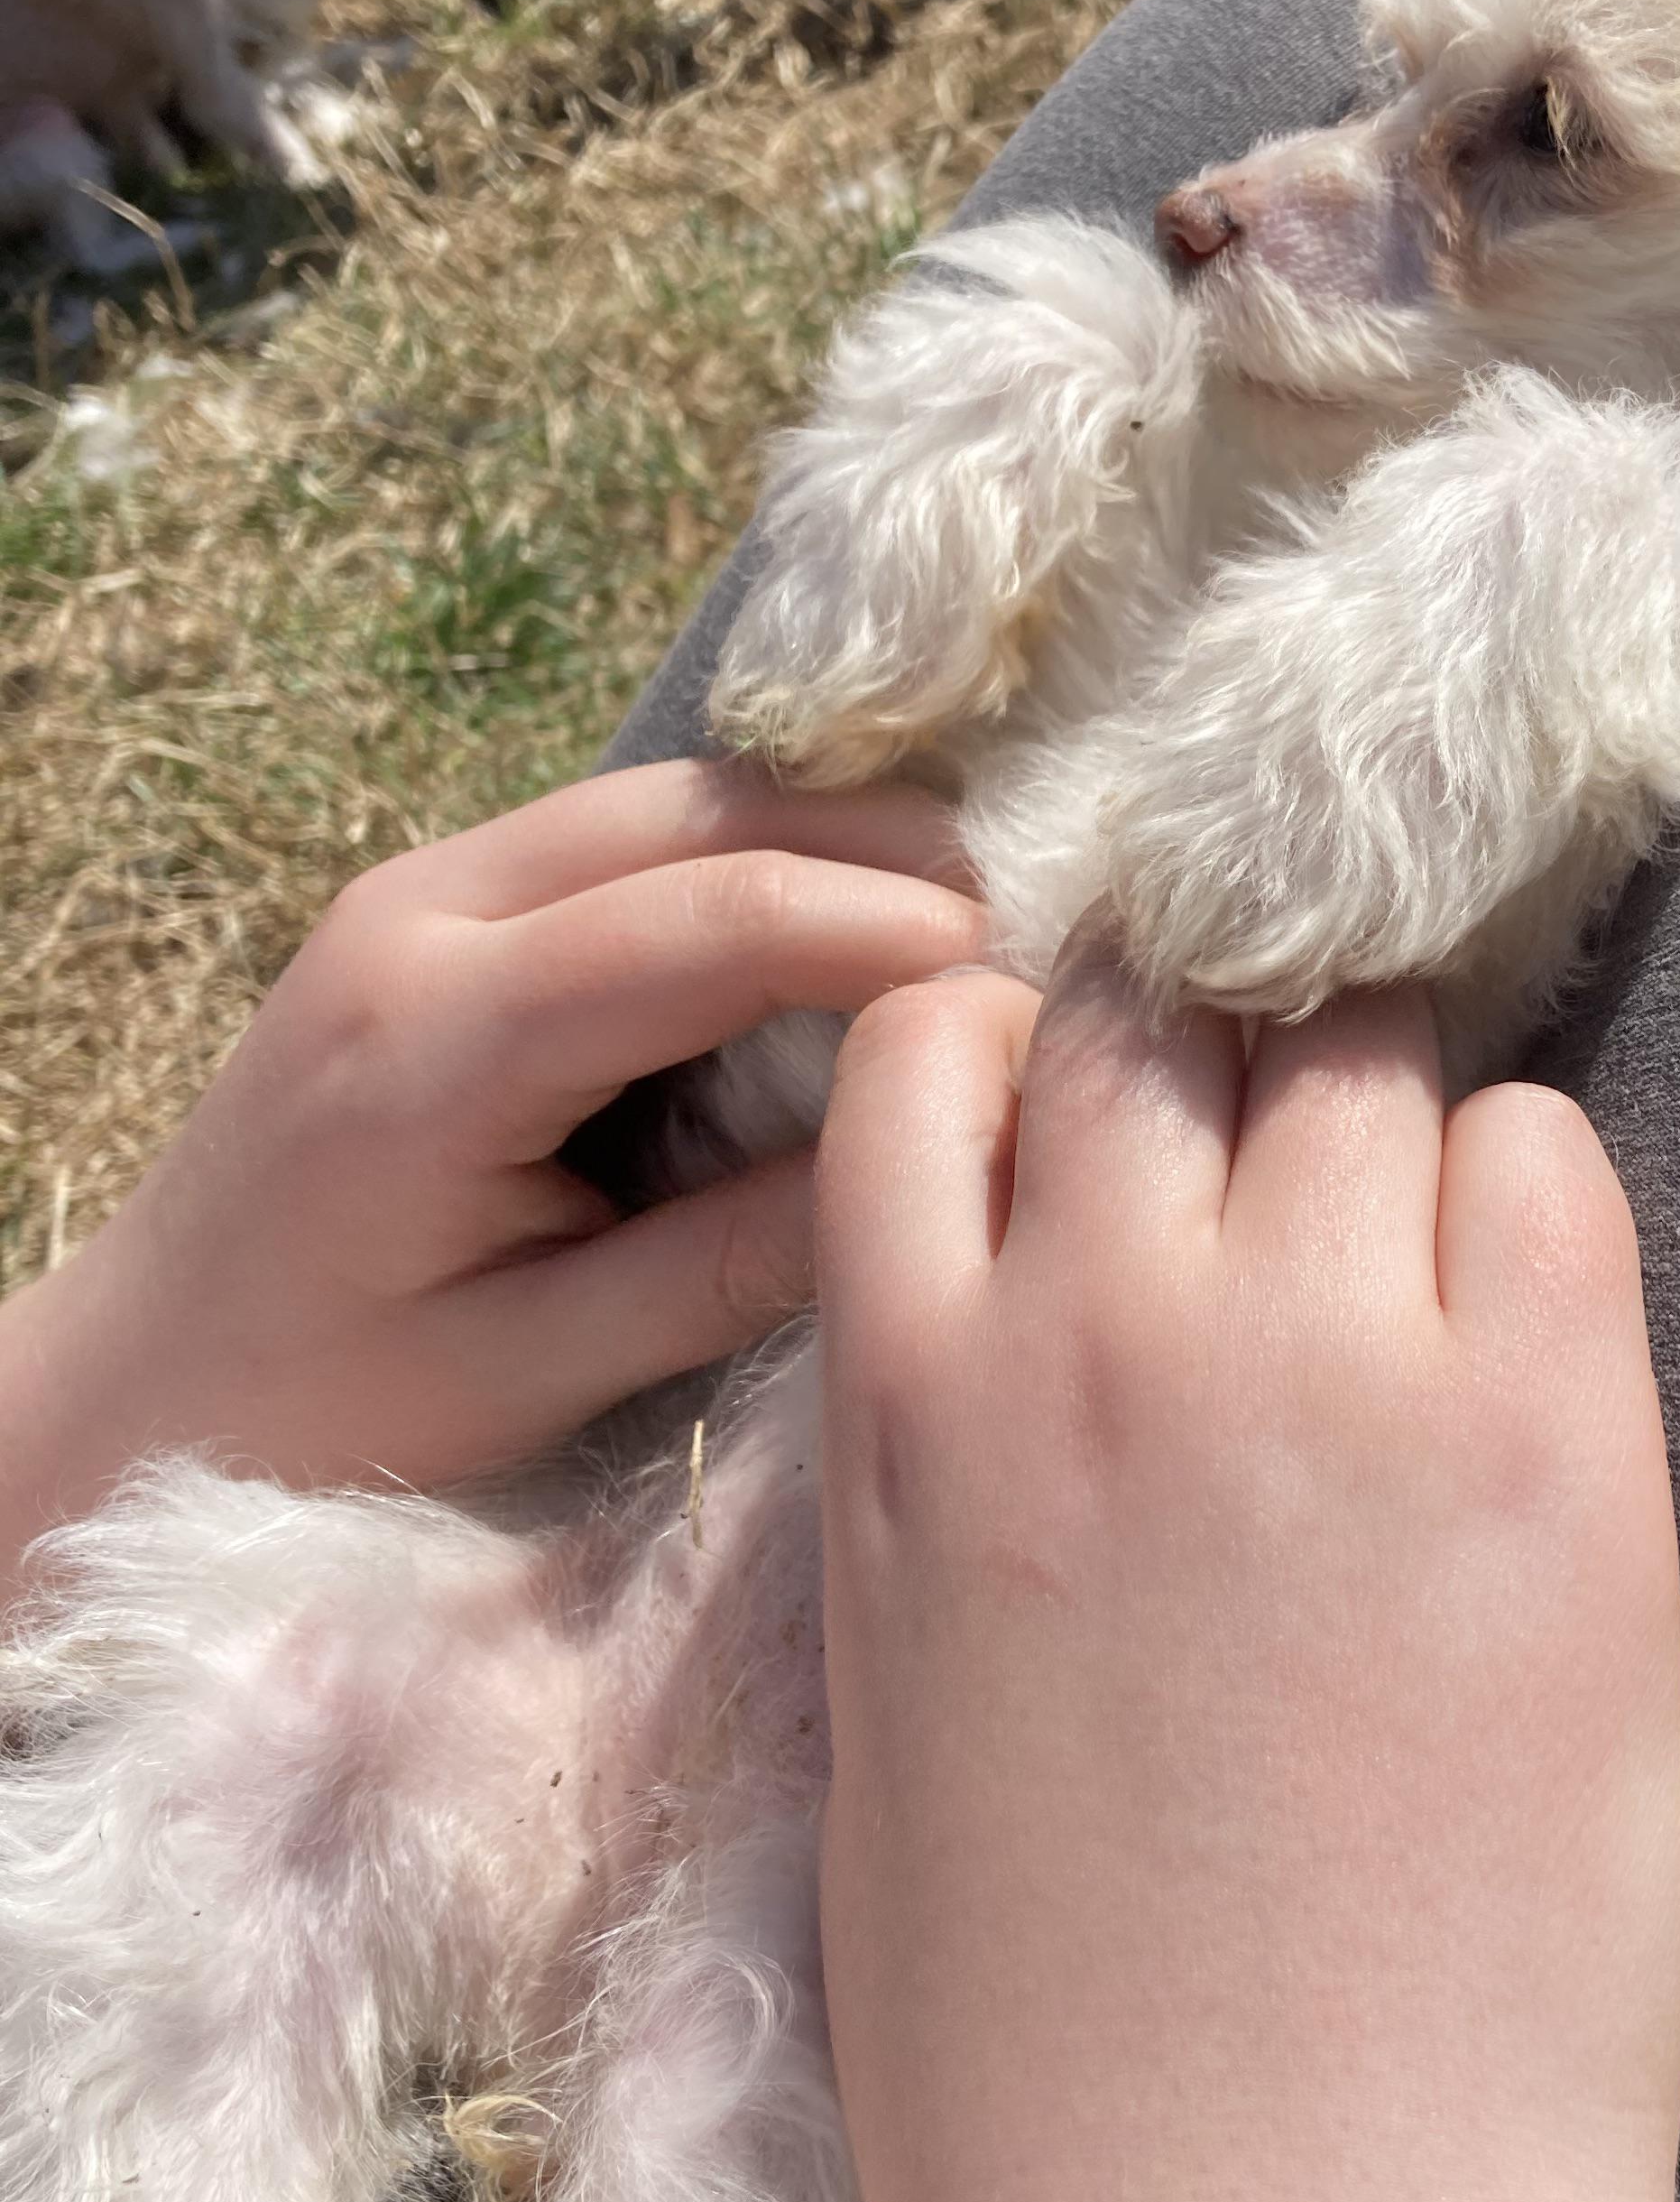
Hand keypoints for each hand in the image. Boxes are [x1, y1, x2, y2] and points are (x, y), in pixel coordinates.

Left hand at [0, 760, 982, 1593]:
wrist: (136, 1377)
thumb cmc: (322, 1406)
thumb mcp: (531, 1369)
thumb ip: (725, 1267)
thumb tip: (930, 1162)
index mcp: (431, 1042)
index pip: (704, 925)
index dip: (881, 929)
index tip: (1018, 977)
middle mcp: (415, 917)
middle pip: (697, 810)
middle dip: (878, 847)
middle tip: (1023, 940)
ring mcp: (418, 888)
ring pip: (670, 795)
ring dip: (824, 840)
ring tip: (960, 935)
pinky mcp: (440, 900)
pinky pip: (629, 833)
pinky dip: (754, 861)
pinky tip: (841, 937)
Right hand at [815, 955, 1679, 2201]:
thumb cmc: (1043, 2069)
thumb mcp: (895, 1715)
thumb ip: (945, 1472)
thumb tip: (1034, 1327)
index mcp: (902, 1406)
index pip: (934, 1051)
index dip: (1034, 1058)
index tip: (1103, 1126)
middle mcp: (1095, 1331)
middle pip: (1162, 1018)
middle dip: (1219, 1067)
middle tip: (1293, 1191)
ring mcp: (1323, 1366)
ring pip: (1362, 1054)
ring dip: (1386, 1119)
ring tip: (1426, 1265)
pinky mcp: (1544, 1435)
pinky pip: (1545, 1158)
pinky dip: (1531, 1199)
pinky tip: (1529, 1339)